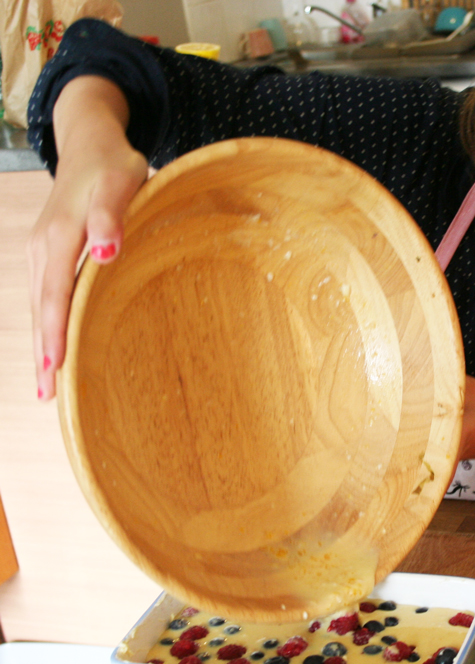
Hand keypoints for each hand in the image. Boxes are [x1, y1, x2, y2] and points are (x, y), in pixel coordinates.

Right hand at [27, 76, 147, 399]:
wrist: (89, 142)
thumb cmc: (113, 164)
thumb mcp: (120, 181)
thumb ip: (110, 216)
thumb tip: (103, 253)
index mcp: (60, 236)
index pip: (55, 295)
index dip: (54, 332)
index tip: (55, 368)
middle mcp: (43, 247)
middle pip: (41, 307)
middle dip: (43, 352)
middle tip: (48, 396)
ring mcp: (40, 251)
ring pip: (38, 304)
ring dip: (41, 343)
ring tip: (47, 384)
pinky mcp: (46, 253)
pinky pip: (43, 295)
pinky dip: (44, 323)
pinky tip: (52, 344)